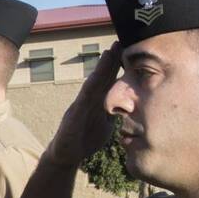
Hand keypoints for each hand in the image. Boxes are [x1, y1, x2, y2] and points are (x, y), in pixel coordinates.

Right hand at [45, 42, 121, 167]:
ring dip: (100, 69)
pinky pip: (82, 102)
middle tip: (121, 41)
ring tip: (109, 53)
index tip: (131, 49)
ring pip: (92, 84)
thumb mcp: (106, 124)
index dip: (119, 66)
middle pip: (101, 77)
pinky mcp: (72, 118)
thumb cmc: (85, 139)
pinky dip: (89, 90)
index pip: (109, 80)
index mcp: (97, 101)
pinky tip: (94, 80)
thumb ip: (116, 113)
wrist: (65, 156)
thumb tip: (132, 106)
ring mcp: (79, 107)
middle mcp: (87, 100)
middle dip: (111, 59)